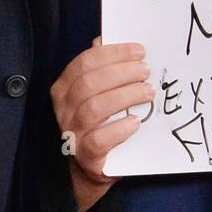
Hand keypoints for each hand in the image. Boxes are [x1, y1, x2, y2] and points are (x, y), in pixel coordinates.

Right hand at [50, 37, 152, 211]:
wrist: (90, 170)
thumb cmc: (98, 125)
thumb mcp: (96, 94)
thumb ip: (99, 69)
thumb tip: (103, 40)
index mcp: (64, 88)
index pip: (85, 62)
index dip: (113, 54)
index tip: (140, 51)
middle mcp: (63, 109)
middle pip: (89, 83)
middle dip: (122, 73)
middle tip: (146, 71)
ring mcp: (72, 133)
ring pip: (94, 108)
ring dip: (126, 96)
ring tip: (148, 92)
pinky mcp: (85, 156)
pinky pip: (99, 140)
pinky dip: (119, 129)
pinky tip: (136, 122)